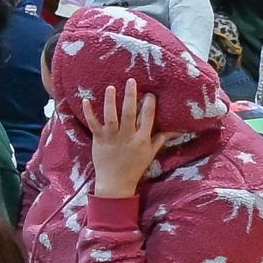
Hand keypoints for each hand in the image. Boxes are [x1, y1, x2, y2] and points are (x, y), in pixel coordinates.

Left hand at [79, 79, 159, 199]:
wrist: (116, 182)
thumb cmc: (135, 167)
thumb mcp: (151, 153)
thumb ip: (161, 138)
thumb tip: (177, 129)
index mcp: (141, 139)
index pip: (147, 118)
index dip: (149, 104)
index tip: (149, 92)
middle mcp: (127, 136)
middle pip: (129, 113)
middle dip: (130, 96)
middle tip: (131, 81)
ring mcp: (112, 138)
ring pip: (111, 116)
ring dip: (110, 101)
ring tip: (110, 87)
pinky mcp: (98, 140)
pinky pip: (93, 124)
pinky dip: (89, 113)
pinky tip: (86, 100)